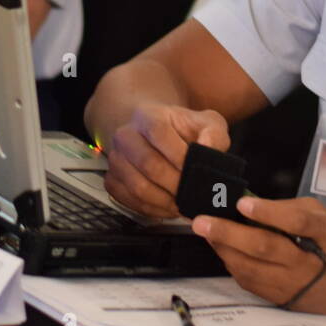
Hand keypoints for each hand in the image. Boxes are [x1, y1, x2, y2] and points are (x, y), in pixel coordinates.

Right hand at [102, 103, 229, 218]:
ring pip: (137, 186)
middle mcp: (125, 135)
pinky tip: (169, 209)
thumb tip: (208, 148)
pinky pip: (129, 201)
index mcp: (148, 116)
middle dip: (174, 184)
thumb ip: (213, 134)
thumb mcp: (206, 124)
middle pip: (147, 164)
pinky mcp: (112, 180)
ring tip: (183, 205)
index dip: (178, 156)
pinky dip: (152, 209)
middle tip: (193, 195)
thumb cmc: (184, 131)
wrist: (157, 135)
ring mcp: (116, 159)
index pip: (158, 133)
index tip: (197, 172)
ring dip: (163, 201)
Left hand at [193, 195, 325, 322]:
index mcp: (324, 237)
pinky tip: (223, 249)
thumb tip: (253, 205)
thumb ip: (291, 211)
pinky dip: (233, 264)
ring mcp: (291, 287)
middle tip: (201, 220)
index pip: (296, 223)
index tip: (243, 204)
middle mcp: (306, 265)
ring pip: (249, 269)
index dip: (268, 213)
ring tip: (206, 231)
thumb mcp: (325, 218)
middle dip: (228, 233)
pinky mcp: (281, 300)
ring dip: (223, 250)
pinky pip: (249, 282)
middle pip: (263, 248)